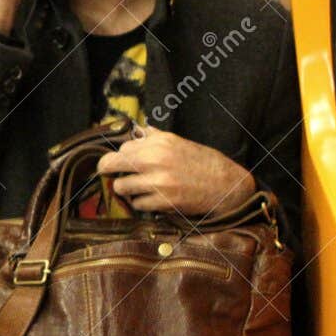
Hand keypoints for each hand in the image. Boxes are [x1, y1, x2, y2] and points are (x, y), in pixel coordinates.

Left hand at [95, 127, 255, 214]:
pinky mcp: (163, 201)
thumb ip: (154, 137)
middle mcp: (156, 159)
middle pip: (110, 164)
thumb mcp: (178, 142)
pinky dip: (141, 203)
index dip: (120, 157)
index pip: (121, 148)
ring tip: (137, 188)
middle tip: (114, 175)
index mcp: (159, 141)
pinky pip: (136, 204)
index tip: (121, 163)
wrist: (226, 185)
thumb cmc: (202, 162)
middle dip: (109, 171)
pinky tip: (152, 199)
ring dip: (126, 189)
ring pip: (120, 186)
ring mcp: (158, 181)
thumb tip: (136, 130)